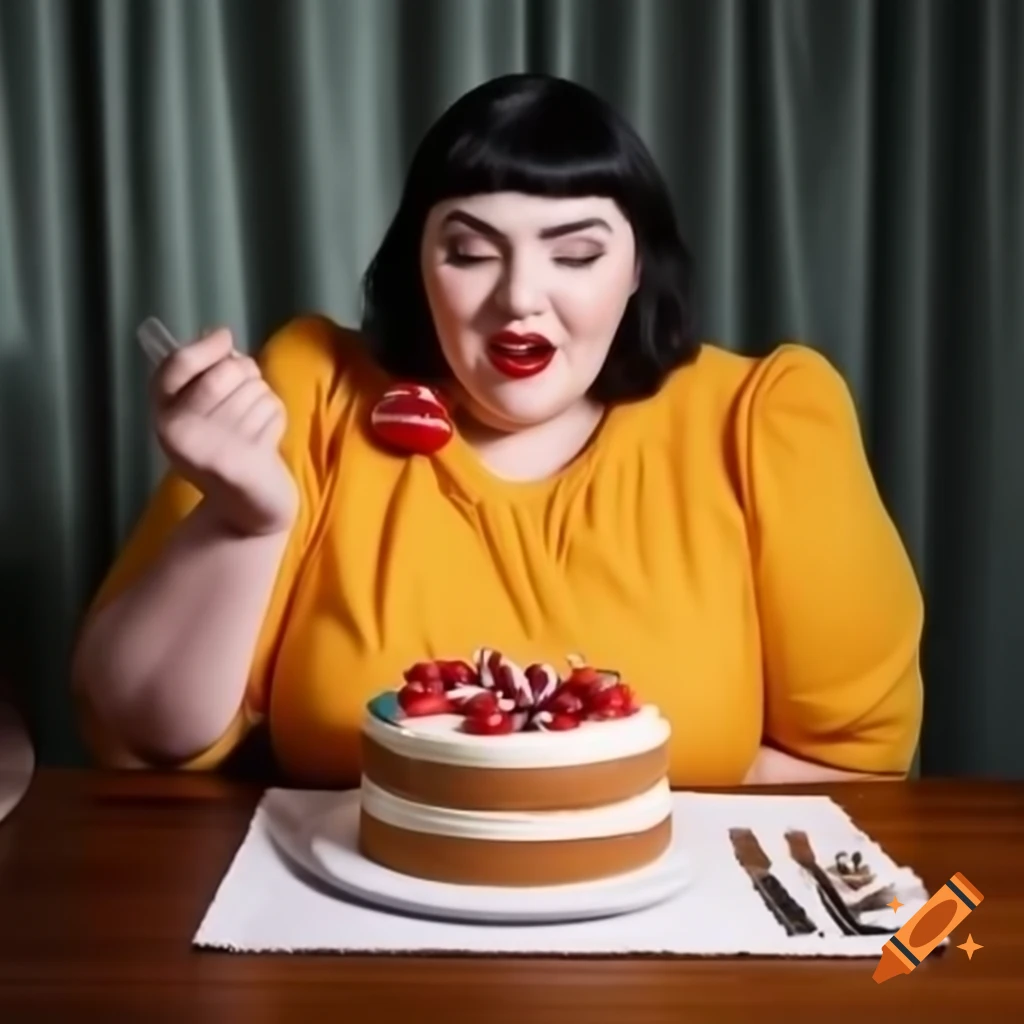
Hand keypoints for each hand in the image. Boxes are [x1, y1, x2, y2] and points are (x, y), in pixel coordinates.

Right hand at [150, 328, 297, 535]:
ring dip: (264, 400)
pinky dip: (276, 418)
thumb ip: (204, 374)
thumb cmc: (225, 450)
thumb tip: (218, 335)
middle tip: (247, 396)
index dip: (205, 346)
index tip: (224, 338)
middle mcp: (178, 430)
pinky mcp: (242, 459)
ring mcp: (209, 446)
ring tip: (254, 427)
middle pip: (224, 371)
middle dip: (247, 373)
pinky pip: (272, 409)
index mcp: (163, 415)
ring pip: (254, 388)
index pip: (176, 363)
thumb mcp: (201, 413)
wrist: (244, 509)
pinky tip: (265, 442)